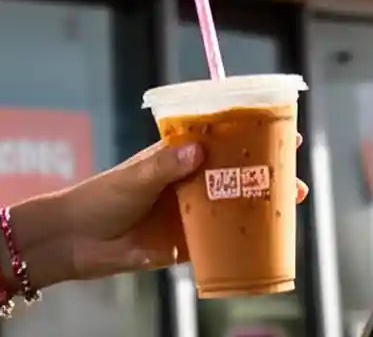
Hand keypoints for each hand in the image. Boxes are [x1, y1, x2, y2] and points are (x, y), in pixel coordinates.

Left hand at [15, 135, 307, 286]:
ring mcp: (189, 212)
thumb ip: (166, 165)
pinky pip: (221, 242)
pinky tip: (269, 241)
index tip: (281, 129)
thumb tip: (197, 150)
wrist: (76, 241)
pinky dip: (243, 241)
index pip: (220, 138)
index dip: (250, 133)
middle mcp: (188, 181)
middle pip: (236, 172)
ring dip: (263, 204)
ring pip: (235, 205)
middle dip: (267, 172)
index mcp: (177, 156)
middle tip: (296, 175)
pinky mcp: (185, 244)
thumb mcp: (135, 177)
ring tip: (292, 202)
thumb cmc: (101, 198)